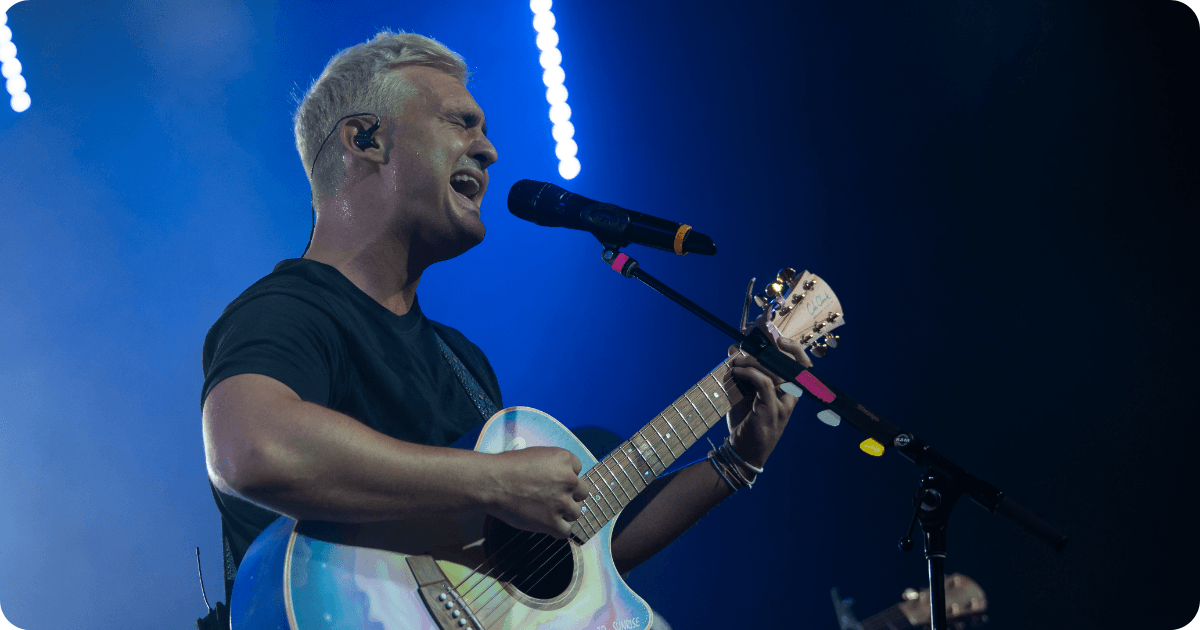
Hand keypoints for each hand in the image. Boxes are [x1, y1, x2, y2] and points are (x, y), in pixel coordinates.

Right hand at [485, 446, 587, 538]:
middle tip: (552, 498)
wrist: (491, 482)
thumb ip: (554, 466)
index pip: (578, 470)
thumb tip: (563, 480)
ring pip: (576, 512)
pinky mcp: (553, 521)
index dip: (565, 477)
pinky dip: (558, 529)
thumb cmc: (507, 467)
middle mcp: (568, 479)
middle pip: (582, 492)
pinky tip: (547, 524)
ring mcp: (562, 502)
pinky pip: (566, 531)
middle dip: (569, 495)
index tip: (552, 481)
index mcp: (565, 459)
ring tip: (546, 511)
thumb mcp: (536, 455)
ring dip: (564, 513)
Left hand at [725, 335, 810, 469]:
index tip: (778, 339)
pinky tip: (736, 371)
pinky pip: (764, 384)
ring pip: (775, 372)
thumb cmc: (744, 422)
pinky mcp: (771, 411)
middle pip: (788, 365)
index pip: (802, 365)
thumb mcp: (741, 392)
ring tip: (734, 362)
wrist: (741, 452)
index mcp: (789, 392)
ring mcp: (783, 405)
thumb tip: (733, 348)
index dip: (794, 349)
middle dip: (765, 352)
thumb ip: (741, 370)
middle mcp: (791, 397)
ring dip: (752, 362)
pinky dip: (749, 373)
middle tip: (742, 351)